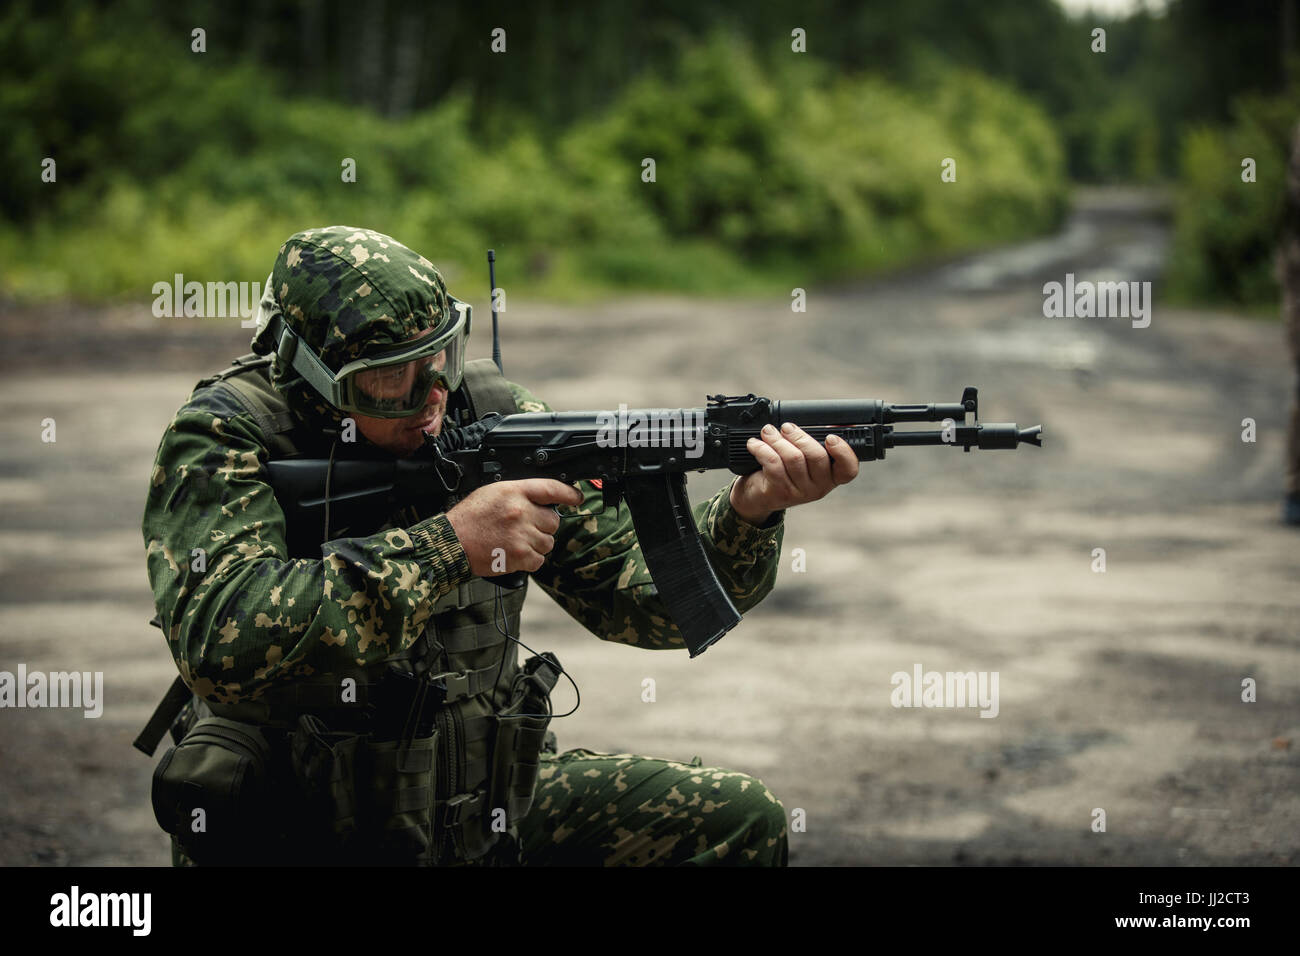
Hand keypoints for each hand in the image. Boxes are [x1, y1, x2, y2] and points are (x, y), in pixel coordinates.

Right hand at [447, 479, 582, 575]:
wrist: (452, 543)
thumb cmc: (469, 518)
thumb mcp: (493, 493)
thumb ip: (519, 494)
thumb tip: (542, 501)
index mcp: (514, 492)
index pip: (551, 488)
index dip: (569, 494)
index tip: (577, 498)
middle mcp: (521, 512)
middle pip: (553, 521)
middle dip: (543, 526)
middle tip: (525, 528)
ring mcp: (522, 534)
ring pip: (548, 542)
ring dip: (537, 544)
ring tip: (516, 542)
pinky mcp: (520, 555)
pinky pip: (539, 560)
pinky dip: (530, 560)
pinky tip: (515, 554)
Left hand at [730, 423, 859, 524]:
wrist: (758, 496)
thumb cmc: (784, 471)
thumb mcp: (803, 459)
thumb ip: (814, 442)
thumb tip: (827, 421)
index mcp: (831, 476)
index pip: (848, 468)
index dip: (843, 452)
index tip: (830, 437)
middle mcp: (820, 487)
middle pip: (817, 456)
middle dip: (799, 436)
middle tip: (787, 427)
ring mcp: (800, 492)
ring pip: (793, 458)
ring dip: (777, 440)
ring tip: (768, 431)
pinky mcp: (780, 492)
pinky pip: (773, 464)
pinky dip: (762, 449)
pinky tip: (755, 444)